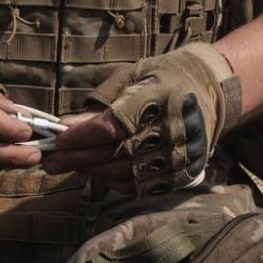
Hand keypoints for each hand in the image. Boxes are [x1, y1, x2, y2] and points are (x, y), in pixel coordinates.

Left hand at [53, 46, 239, 196]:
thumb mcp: (133, 78)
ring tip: (72, 165)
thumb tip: (66, 125)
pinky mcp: (180, 173)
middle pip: (112, 153)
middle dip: (76, 158)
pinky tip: (100, 172)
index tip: (58, 140)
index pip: (109, 127)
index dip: (80, 137)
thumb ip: (101, 104)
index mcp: (155, 101)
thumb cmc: (164, 78)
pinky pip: (140, 185)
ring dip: (92, 170)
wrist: (211, 90)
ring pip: (123, 173)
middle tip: (51, 161)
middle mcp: (167, 131)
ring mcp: (176, 155)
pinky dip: (115, 180)